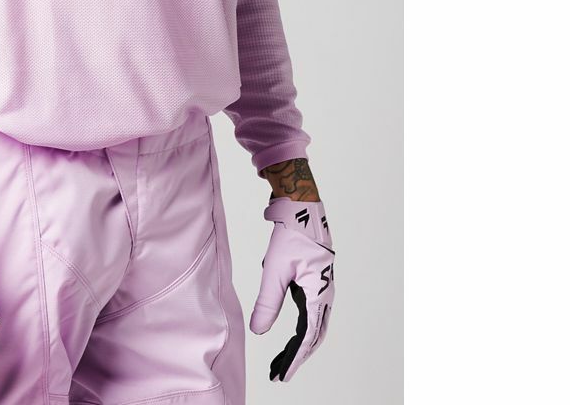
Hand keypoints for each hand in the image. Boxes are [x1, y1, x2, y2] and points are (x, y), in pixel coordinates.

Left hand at [249, 197, 334, 382]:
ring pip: (313, 326)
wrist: (302, 208)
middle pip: (313, 336)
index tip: (283, 376)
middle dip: (296, 357)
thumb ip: (268, 302)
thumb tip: (258, 331)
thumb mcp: (275, 270)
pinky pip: (310, 313)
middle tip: (278, 374)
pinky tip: (288, 334)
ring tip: (280, 360)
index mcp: (319, 294)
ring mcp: (322, 288)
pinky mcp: (316, 281)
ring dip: (298, 345)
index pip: (308, 337)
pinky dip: (300, 328)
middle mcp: (326, 295)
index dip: (294, 359)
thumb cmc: (291, 236)